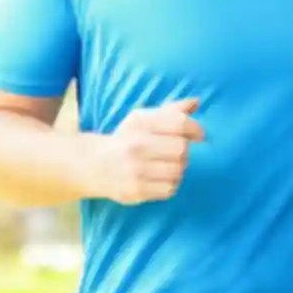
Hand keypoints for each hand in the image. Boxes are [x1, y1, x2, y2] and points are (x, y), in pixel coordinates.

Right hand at [88, 98, 204, 204]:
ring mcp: (136, 169)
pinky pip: (170, 189)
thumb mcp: (143, 120)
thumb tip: (196, 102)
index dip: (195, 129)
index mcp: (140, 123)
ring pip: (178, 171)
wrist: (94, 165)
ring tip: (166, 166)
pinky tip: (159, 179)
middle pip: (182, 149)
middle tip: (175, 154)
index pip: (180, 123)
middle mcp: (137, 145)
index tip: (198, 135)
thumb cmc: (126, 140)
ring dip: (178, 169)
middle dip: (184, 152)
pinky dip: (170, 184)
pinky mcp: (136, 190)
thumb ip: (170, 111)